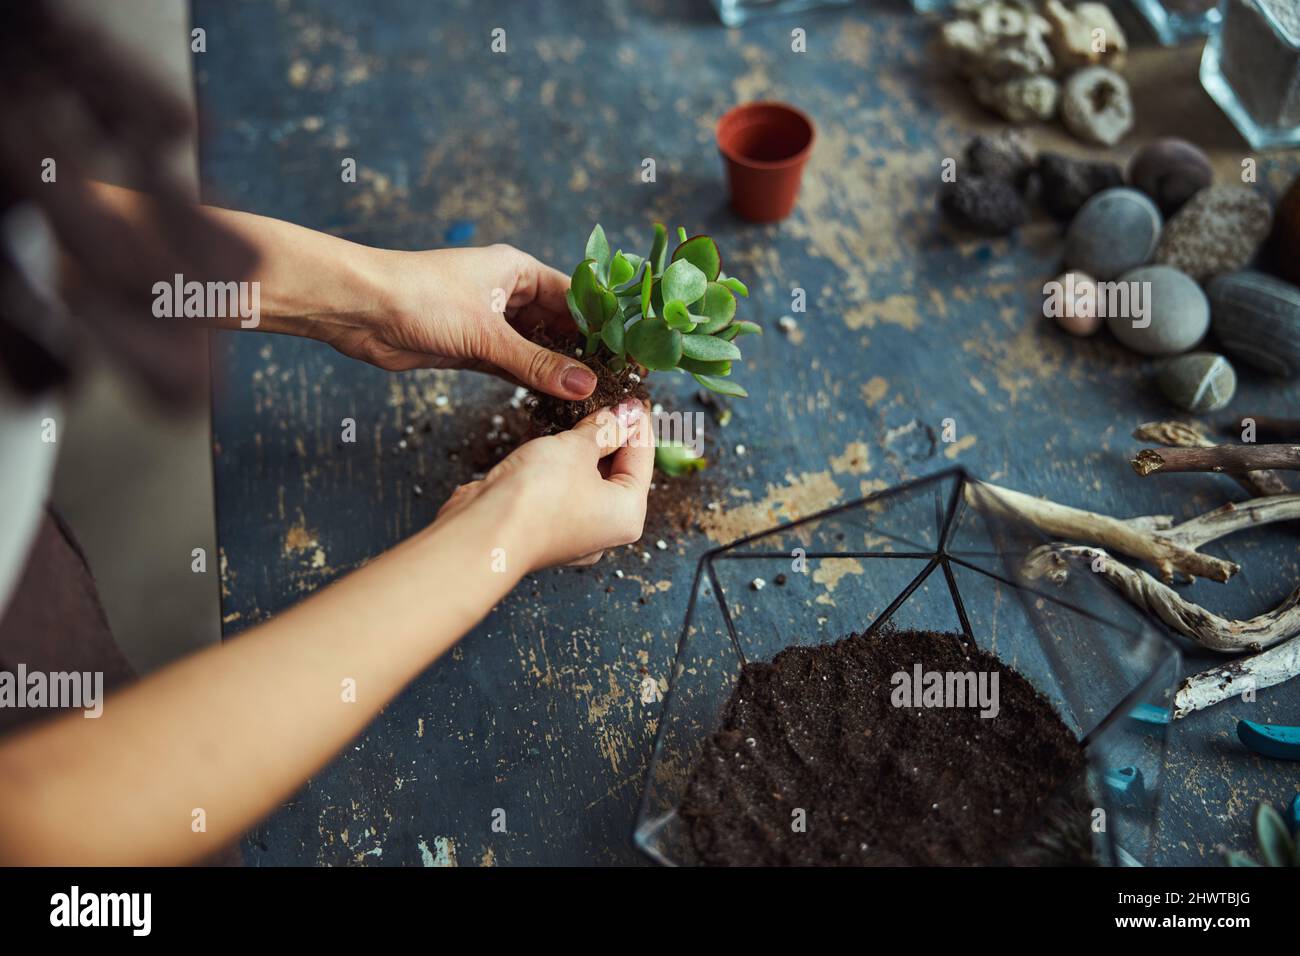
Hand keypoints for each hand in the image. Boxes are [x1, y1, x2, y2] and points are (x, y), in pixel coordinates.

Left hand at [316, 244, 597, 400]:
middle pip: (559, 324)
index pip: (575, 297)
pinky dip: (530, 380)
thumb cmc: (419, 299)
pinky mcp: (471, 347)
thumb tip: (586, 386)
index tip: (628, 352)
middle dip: (583, 352)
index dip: (602, 324)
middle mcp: (507, 292)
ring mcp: (489, 321)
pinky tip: (554, 399)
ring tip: (591, 396)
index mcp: (517, 270)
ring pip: (536, 348)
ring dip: (557, 370)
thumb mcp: (487, 335)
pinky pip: (512, 365)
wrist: (357, 309)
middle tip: (615, 381)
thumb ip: (537, 364)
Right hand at [435, 400, 652, 571]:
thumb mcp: (577, 448)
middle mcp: (605, 528)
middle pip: (617, 469)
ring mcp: (573, 530)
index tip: (632, 395)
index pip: (643, 457)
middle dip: (609, 432)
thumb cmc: (536, 497)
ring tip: (578, 409)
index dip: (637, 420)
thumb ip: (604, 429)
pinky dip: (559, 462)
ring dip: (581, 445)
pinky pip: (561, 487)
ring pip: (586, 478)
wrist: (481, 533)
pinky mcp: (544, 525)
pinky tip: (551, 433)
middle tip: (605, 397)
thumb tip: (626, 414)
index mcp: (628, 514)